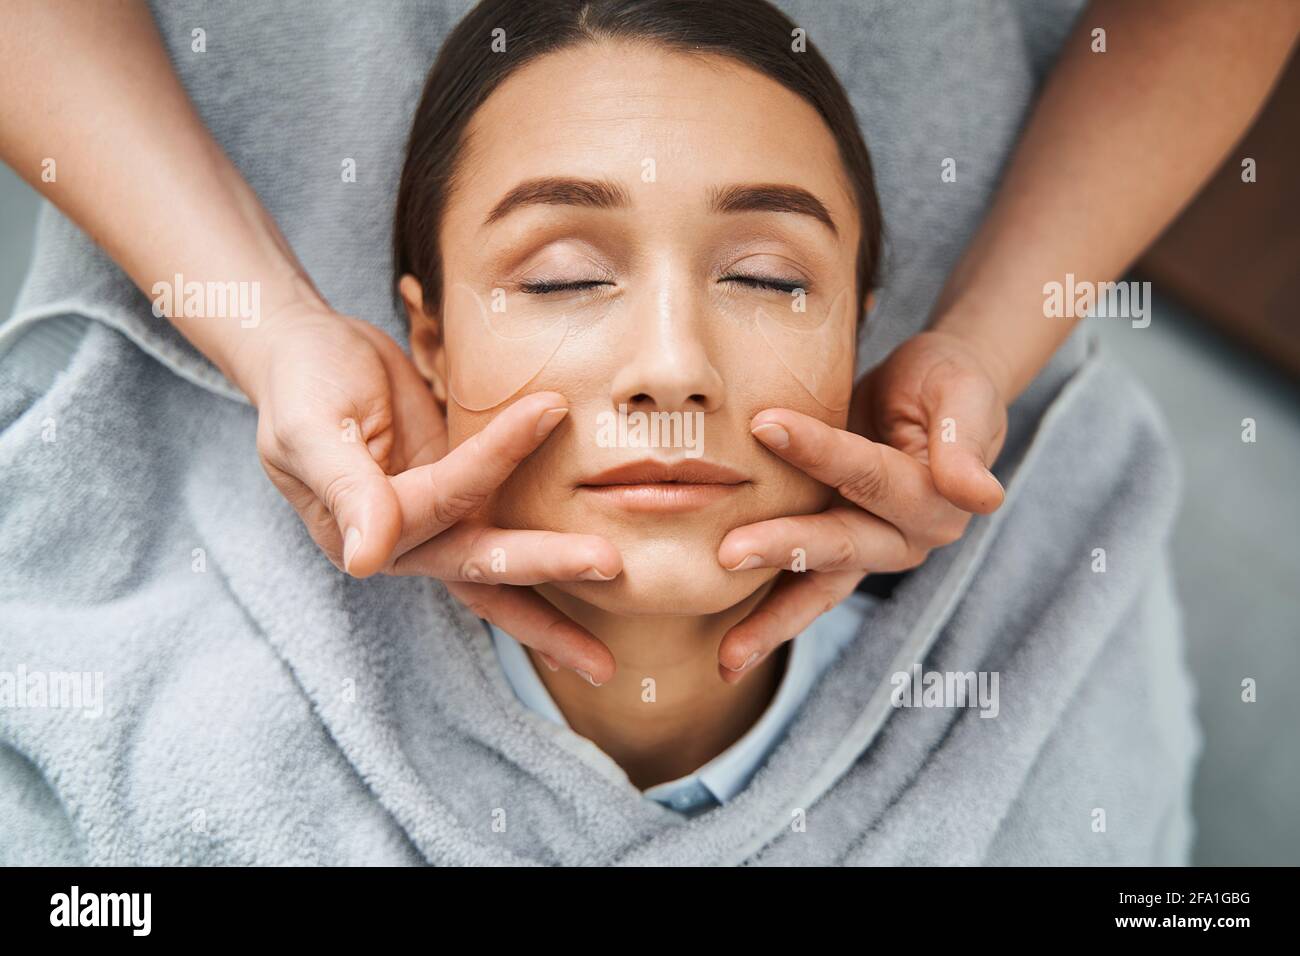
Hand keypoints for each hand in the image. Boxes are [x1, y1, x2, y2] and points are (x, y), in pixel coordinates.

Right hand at [240, 301, 619, 681]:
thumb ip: (343, 489)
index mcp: (360, 534)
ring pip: (502, 572)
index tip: (549, 407)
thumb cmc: (304, 386)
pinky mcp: (465, 504)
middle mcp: (407, 543)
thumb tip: (365, 563)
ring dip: (553, 613)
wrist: (316, 355)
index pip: (441, 501)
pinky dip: (548, 567)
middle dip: (547, 566)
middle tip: (610, 564)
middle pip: (483, 564)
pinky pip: (511, 532)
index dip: (495, 455)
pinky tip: (595, 600)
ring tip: (606, 664)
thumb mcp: (310, 430)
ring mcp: (440, 527)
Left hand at [714, 329, 1007, 682]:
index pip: (869, 475)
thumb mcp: (961, 394)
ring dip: (772, 623)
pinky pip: (801, 591)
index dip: (819, 451)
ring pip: (818, 589)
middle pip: (839, 544)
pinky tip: (726, 656)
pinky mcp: (837, 556)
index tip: (763, 423)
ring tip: (727, 661)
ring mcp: (868, 554)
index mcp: (936, 501)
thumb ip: (964, 440)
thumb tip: (983, 497)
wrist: (930, 394)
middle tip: (728, 553)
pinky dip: (764, 616)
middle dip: (784, 549)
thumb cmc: (945, 385)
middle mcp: (903, 539)